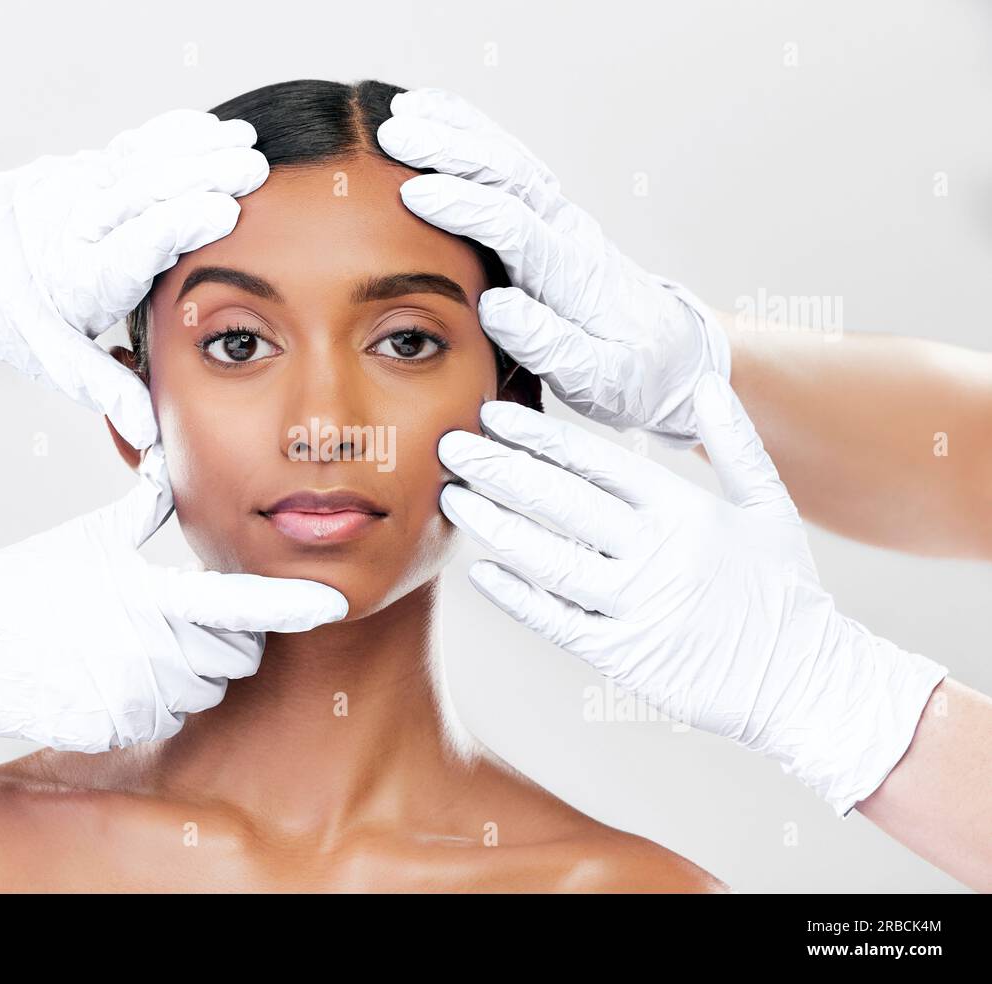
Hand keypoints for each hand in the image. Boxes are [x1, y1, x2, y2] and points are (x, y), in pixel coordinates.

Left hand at [0, 108, 266, 529]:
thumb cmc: (5, 313)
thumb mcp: (53, 359)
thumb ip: (108, 389)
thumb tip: (153, 438)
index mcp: (77, 276)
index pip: (133, 245)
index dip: (178, 226)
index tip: (223, 213)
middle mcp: (75, 224)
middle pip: (143, 191)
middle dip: (200, 175)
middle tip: (253, 169)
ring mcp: (74, 188)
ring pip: (139, 160)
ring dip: (194, 148)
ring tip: (246, 142)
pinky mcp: (77, 167)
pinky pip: (131, 146)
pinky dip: (171, 133)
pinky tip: (208, 128)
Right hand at [0, 495, 347, 752]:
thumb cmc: (23, 580)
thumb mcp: (91, 536)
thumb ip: (148, 505)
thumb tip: (173, 460)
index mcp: (148, 596)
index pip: (240, 604)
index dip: (292, 604)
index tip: (331, 602)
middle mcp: (147, 651)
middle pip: (236, 658)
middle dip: (228, 639)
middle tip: (185, 620)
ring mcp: (129, 697)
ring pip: (206, 692)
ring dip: (193, 672)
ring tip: (144, 645)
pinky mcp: (111, 730)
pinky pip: (165, 720)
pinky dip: (157, 701)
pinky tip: (118, 675)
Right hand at [377, 87, 728, 445]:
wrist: (671, 355)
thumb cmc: (630, 375)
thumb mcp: (597, 379)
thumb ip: (549, 347)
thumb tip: (496, 307)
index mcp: (572, 276)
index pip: (514, 227)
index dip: (465, 207)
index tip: (414, 196)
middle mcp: (567, 235)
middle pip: (510, 176)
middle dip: (452, 150)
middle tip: (394, 135)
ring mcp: (560, 220)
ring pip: (509, 161)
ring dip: (457, 132)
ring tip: (402, 114)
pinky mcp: (551, 219)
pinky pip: (510, 168)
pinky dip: (472, 138)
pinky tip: (435, 122)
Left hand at [436, 375, 946, 814]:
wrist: (805, 681)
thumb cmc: (782, 592)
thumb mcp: (769, 508)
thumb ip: (734, 444)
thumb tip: (707, 383)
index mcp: (685, 509)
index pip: (596, 461)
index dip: (539, 437)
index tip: (493, 415)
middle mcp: (657, 552)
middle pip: (562, 502)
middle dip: (500, 470)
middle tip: (449, 446)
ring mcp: (638, 605)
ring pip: (551, 558)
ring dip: (496, 525)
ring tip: (452, 498)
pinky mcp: (624, 655)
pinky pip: (558, 621)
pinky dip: (518, 597)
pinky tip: (482, 573)